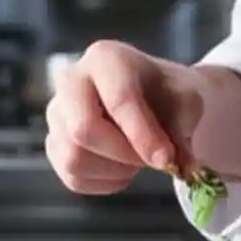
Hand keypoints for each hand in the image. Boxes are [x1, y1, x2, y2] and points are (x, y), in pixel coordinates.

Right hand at [45, 40, 203, 194]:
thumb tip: (175, 166)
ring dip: (116, 171)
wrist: (155, 100)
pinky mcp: (54, 145)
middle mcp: (71, 81)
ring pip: (75, 159)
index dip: (143, 136)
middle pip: (83, 130)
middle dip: (124, 155)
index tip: (167, 161)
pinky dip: (106, 182)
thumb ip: (180, 130)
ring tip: (138, 158)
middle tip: (152, 159)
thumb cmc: (168, 95)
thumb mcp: (187, 102)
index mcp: (106, 58)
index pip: (119, 100)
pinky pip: (74, 178)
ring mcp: (56, 114)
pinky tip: (123, 167)